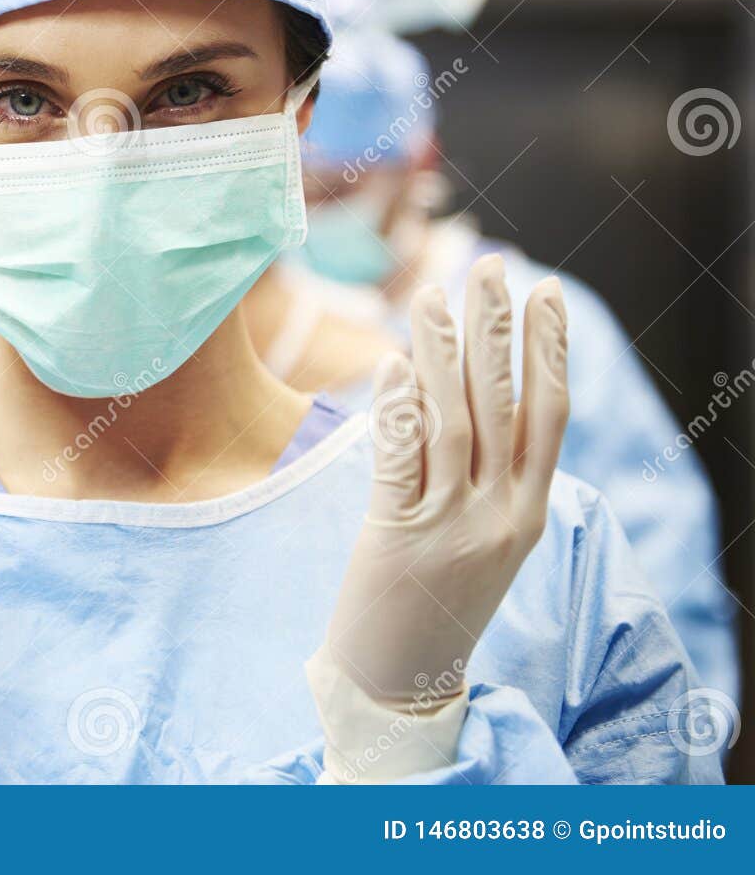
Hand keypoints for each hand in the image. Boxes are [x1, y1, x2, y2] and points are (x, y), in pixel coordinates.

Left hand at [325, 254, 568, 707]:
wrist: (399, 680)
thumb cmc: (433, 602)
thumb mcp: (482, 540)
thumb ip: (485, 477)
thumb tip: (457, 393)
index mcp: (528, 514)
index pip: (550, 416)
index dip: (550, 349)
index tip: (547, 293)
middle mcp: (500, 516)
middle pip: (504, 404)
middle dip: (498, 327)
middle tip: (488, 265)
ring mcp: (452, 526)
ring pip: (455, 420)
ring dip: (443, 351)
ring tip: (431, 295)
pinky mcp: (399, 536)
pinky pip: (401, 457)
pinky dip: (399, 407)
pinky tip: (395, 363)